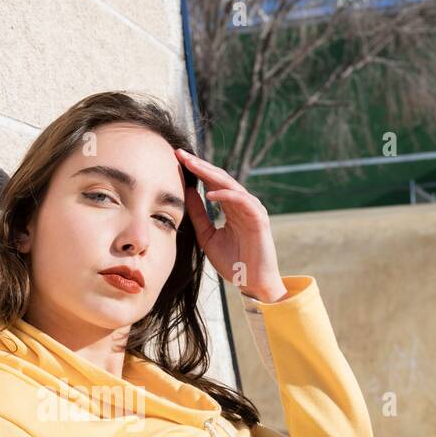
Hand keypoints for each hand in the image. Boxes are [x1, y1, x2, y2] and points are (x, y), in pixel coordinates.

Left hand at [176, 147, 287, 302]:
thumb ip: (198, 215)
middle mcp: (242, 203)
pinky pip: (242, 201)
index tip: (176, 159)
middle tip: (180, 153)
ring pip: (229, 184)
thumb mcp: (207, 236)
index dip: (195, 171)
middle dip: (199, 165)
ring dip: (210, 174)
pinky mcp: (259, 219)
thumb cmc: (232, 262)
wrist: (252, 283)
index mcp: (231, 207)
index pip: (211, 183)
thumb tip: (187, 192)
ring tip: (191, 165)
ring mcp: (252, 209)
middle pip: (219, 178)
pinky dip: (226, 196)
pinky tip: (209, 194)